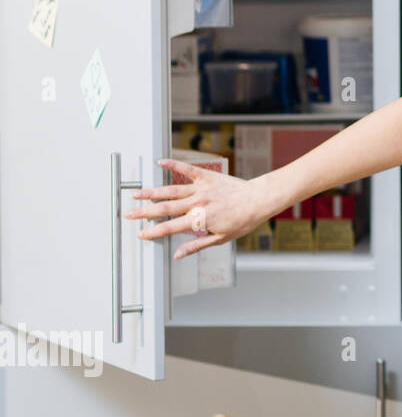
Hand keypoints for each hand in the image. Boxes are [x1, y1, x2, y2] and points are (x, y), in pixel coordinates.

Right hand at [124, 158, 278, 258]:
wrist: (259, 200)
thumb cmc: (243, 220)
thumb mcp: (221, 238)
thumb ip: (197, 246)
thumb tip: (178, 255)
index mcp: (200, 220)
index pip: (170, 227)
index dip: (153, 232)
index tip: (140, 234)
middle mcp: (197, 203)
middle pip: (165, 208)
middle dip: (144, 212)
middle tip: (128, 214)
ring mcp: (202, 188)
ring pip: (171, 190)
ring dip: (151, 192)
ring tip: (135, 194)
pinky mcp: (207, 176)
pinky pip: (188, 169)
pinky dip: (174, 164)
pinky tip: (160, 162)